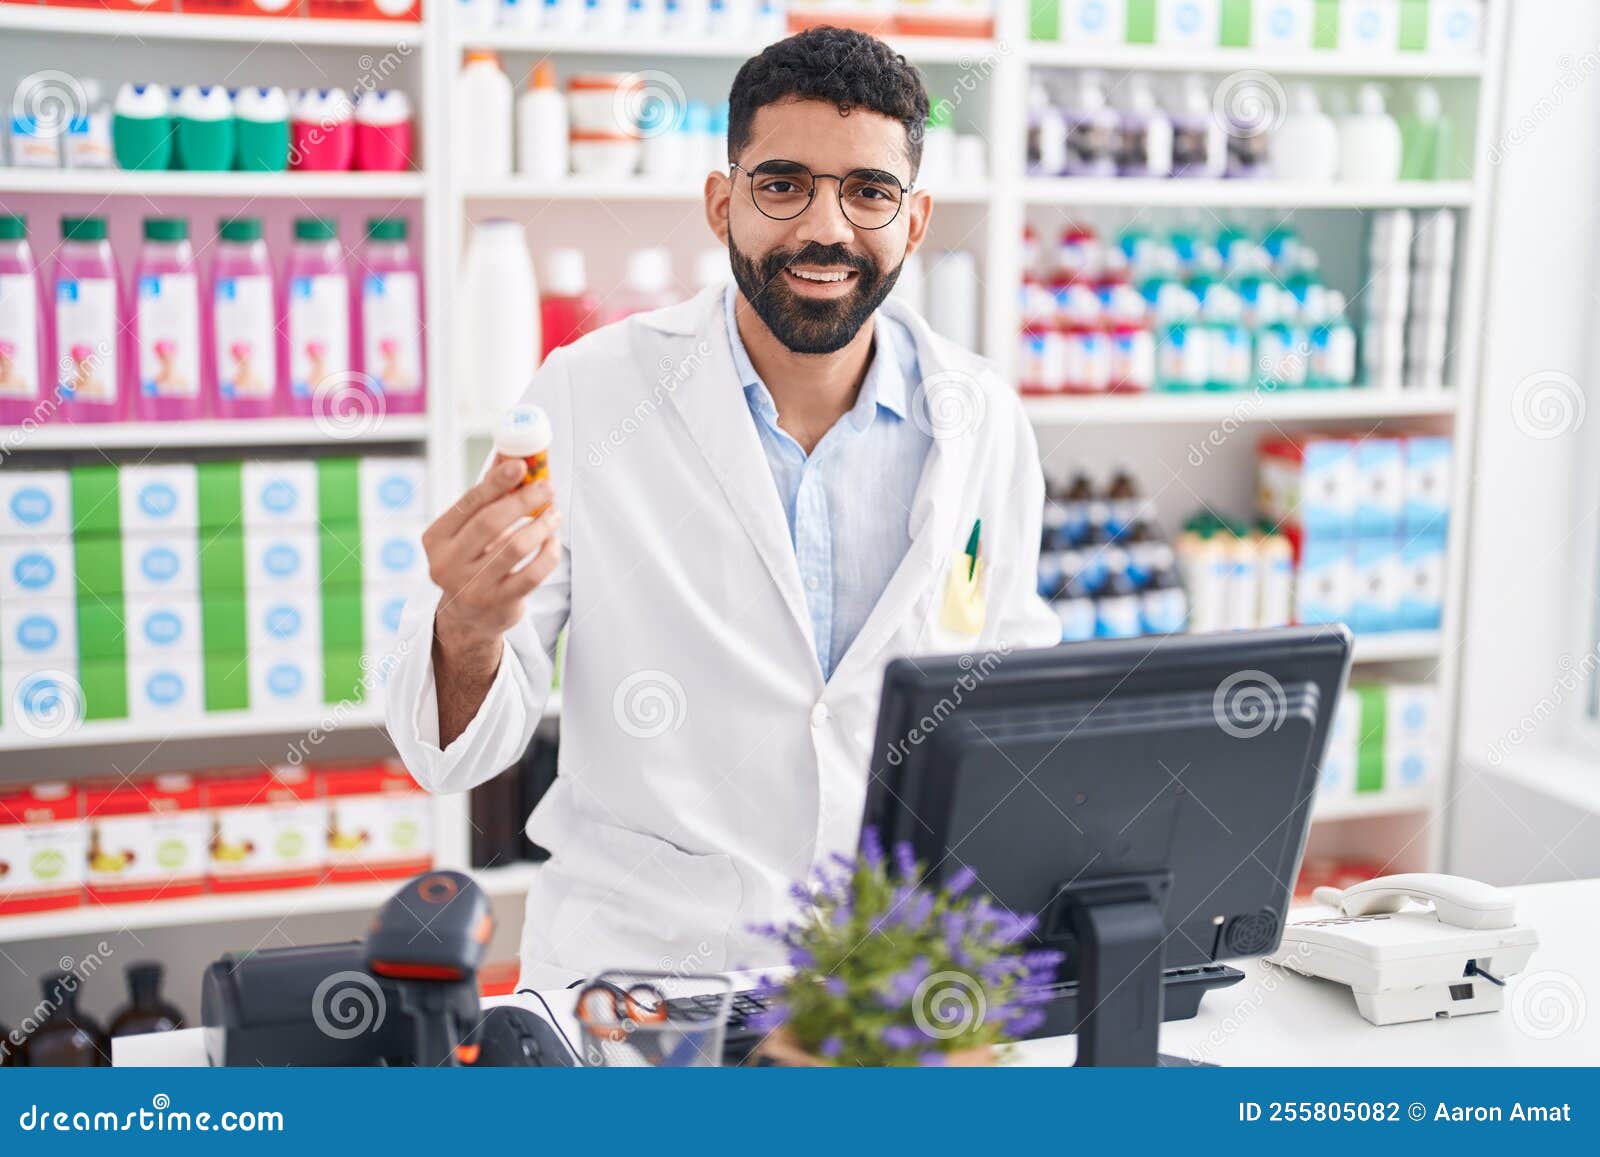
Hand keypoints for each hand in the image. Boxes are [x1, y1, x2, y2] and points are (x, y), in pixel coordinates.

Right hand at [424, 460, 562, 657]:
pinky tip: (553, 541)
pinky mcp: (498, 604)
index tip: (520, 464)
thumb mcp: (470, 530)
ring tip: (554, 514)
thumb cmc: (473, 561)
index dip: (495, 482)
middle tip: (547, 487)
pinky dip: (548, 554)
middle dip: (522, 500)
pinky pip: (532, 574)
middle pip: (489, 523)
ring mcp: (472, 587)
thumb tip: (509, 455)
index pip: (468, 504)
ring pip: (514, 548)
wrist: (469, 617)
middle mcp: (447, 564)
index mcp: (436, 539)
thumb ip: (487, 497)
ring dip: (541, 525)